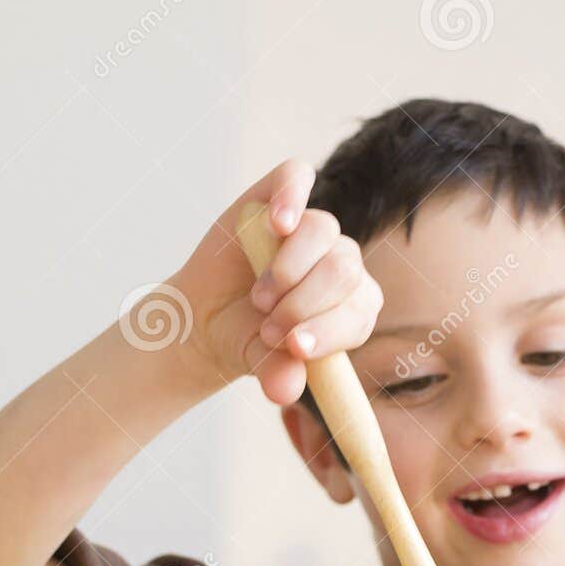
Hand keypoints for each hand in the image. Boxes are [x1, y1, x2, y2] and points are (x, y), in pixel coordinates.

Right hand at [165, 159, 383, 404]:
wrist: (204, 316)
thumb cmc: (245, 340)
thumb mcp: (260, 364)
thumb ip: (278, 373)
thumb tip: (286, 388)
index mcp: (354, 306)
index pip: (360, 309)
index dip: (330, 328)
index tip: (293, 347)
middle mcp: (341, 264)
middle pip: (343, 270)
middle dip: (303, 304)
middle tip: (267, 326)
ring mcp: (311, 229)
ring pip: (323, 230)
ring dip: (288, 269)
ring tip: (260, 298)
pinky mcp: (279, 197)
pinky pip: (297, 177)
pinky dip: (292, 195)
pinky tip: (278, 223)